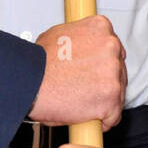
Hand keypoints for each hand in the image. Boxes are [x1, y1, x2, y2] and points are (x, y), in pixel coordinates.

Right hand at [28, 15, 125, 130]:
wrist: (28, 82)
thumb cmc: (39, 63)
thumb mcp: (59, 34)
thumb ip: (81, 38)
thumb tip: (83, 46)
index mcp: (100, 28)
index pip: (113, 48)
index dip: (102, 64)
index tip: (94, 71)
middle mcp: (111, 46)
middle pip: (119, 69)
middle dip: (104, 82)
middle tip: (86, 88)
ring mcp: (113, 72)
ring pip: (119, 92)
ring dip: (104, 101)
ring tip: (83, 102)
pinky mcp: (111, 97)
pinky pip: (114, 114)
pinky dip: (103, 120)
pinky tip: (89, 116)